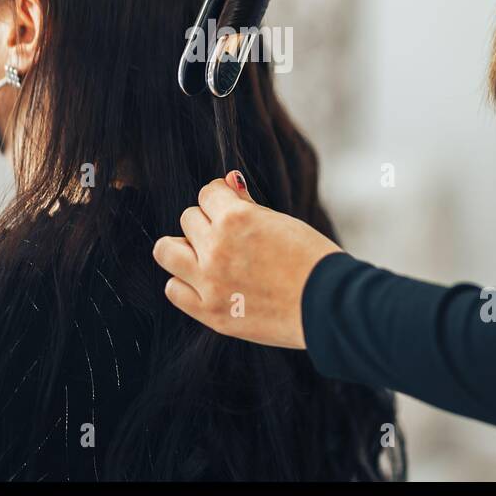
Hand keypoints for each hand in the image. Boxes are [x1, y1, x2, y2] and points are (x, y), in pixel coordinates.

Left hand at [154, 171, 341, 348]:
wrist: (329, 306)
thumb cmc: (312, 260)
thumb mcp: (281, 222)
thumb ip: (247, 204)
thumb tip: (228, 182)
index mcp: (236, 219)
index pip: (207, 194)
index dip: (222, 199)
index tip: (232, 209)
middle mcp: (216, 248)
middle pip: (188, 218)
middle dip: (207, 223)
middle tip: (228, 237)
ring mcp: (209, 282)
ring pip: (167, 249)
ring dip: (184, 247)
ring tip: (204, 255)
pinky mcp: (210, 313)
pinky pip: (173, 288)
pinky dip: (183, 283)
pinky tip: (205, 282)